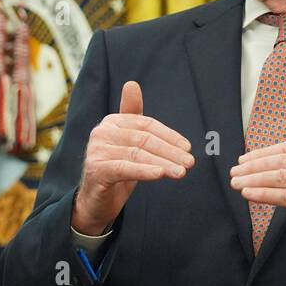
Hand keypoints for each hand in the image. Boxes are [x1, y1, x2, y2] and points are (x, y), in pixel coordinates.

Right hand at [72, 81, 194, 234]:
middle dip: (170, 151)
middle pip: (143, 139)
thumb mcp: (128, 143)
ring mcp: (97, 151)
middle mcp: (101, 132)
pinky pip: (125, 168)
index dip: (169, 136)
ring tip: (181, 172)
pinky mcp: (96, 169)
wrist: (95, 201)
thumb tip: (131, 83)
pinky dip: (144, 171)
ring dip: (163, 163)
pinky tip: (160, 174)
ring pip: (137, 154)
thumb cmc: (116, 170)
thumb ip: (132, 116)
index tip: (188, 147)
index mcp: (112, 122)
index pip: (146, 125)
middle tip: (189, 162)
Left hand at [228, 105, 285, 264]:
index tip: (245, 159)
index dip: (264, 153)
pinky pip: (285, 197)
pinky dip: (264, 194)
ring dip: (253, 180)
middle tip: (235, 171)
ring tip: (236, 183)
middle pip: (282, 161)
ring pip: (281, 178)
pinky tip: (248, 194)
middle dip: (254, 166)